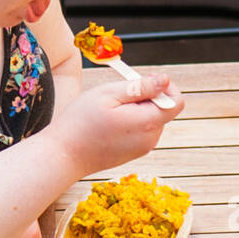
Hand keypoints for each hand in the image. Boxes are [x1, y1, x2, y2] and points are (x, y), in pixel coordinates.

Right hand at [48, 72, 185, 179]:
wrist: (62, 156)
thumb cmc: (80, 122)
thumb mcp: (108, 94)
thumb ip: (140, 87)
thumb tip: (165, 80)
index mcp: (146, 122)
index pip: (176, 101)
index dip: (164, 87)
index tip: (142, 83)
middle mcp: (150, 139)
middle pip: (162, 109)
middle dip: (146, 98)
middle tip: (116, 97)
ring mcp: (141, 149)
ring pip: (150, 120)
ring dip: (135, 110)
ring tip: (108, 113)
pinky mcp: (132, 154)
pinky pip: (140, 131)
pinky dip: (129, 123)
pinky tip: (107, 125)